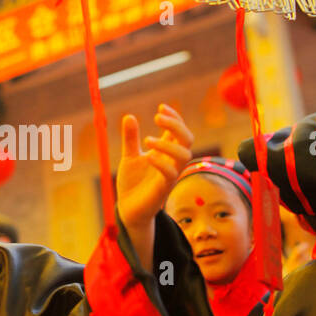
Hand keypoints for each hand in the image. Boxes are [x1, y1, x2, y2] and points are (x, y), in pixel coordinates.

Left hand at [116, 105, 193, 232]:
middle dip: (176, 125)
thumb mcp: (129, 156)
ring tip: (147, 140)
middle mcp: (171, 162)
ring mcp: (170, 175)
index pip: (179, 131)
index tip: (161, 106)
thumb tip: (129, 116)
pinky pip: (170, 174)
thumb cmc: (133, 182)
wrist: (128, 209)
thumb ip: (131, 139)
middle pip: (187, 139)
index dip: (174, 117)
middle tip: (157, 116)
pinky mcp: (163, 189)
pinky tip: (147, 156)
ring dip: (168, 144)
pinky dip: (160, 162)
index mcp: (166, 152)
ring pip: (184, 156)